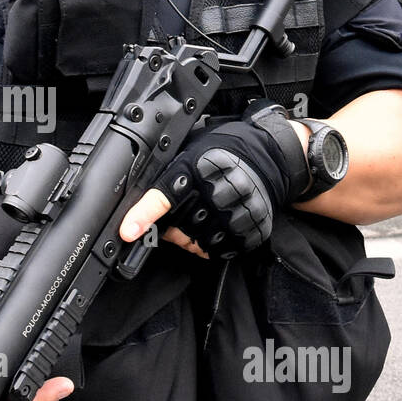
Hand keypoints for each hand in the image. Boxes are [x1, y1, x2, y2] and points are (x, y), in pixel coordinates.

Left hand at [120, 112, 304, 257]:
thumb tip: (141, 195)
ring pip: (193, 242)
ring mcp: (233, 217)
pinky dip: (208, 242)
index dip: (143, 216)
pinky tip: (216, 223)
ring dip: (188, 235)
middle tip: (184, 208)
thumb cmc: (228, 150)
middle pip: (174, 228)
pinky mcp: (247, 233)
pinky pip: (215, 250)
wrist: (273, 158)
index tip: (128, 231)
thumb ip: (171, 173)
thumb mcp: (194, 150)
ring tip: (202, 214)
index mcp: (197, 171)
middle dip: (170, 224)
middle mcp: (215, 196)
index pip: (163, 198)